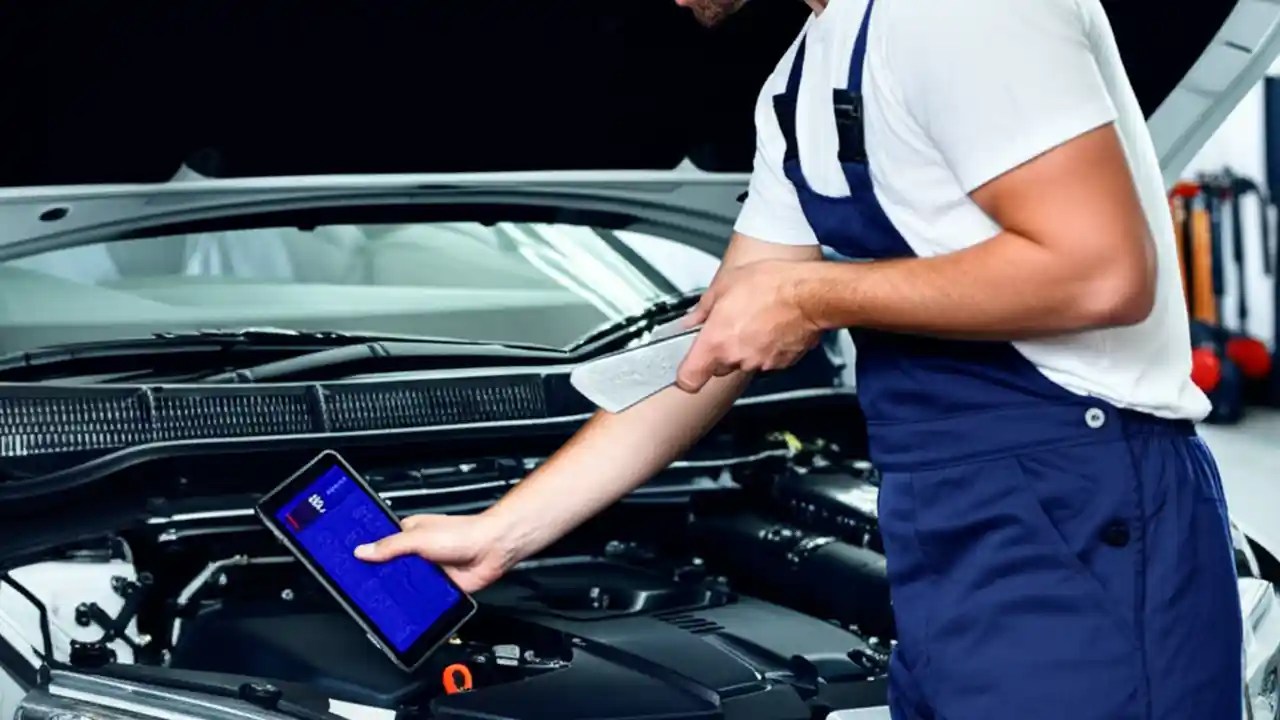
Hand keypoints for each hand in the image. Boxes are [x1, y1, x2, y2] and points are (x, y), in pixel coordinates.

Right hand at [353, 513, 517, 592]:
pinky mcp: (438, 587)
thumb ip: (390, 546)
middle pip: (390, 567)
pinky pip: (421, 597)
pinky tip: (403, 609)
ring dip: (397, 591)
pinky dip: (413, 602)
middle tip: (361, 590)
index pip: (381, 545)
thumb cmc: (462, 534)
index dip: (368, 555)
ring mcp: (427, 570)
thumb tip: (362, 551)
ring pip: (404, 584)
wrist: (492, 549)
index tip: (351, 566)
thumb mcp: (419, 538)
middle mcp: (416, 552)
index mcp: (408, 534)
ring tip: (377, 602)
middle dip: (379, 577)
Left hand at [675, 259, 822, 392]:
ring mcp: (760, 362)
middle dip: (720, 352)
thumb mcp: (726, 285)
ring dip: (745, 347)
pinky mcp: (782, 363)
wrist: (810, 293)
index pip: (689, 379)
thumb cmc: (771, 285)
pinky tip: (771, 325)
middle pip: (718, 368)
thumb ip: (703, 308)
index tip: (687, 368)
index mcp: (716, 341)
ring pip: (743, 362)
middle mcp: (737, 357)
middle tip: (727, 327)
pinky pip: (766, 359)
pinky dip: (766, 347)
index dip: (686, 376)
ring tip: (754, 320)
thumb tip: (693, 318)